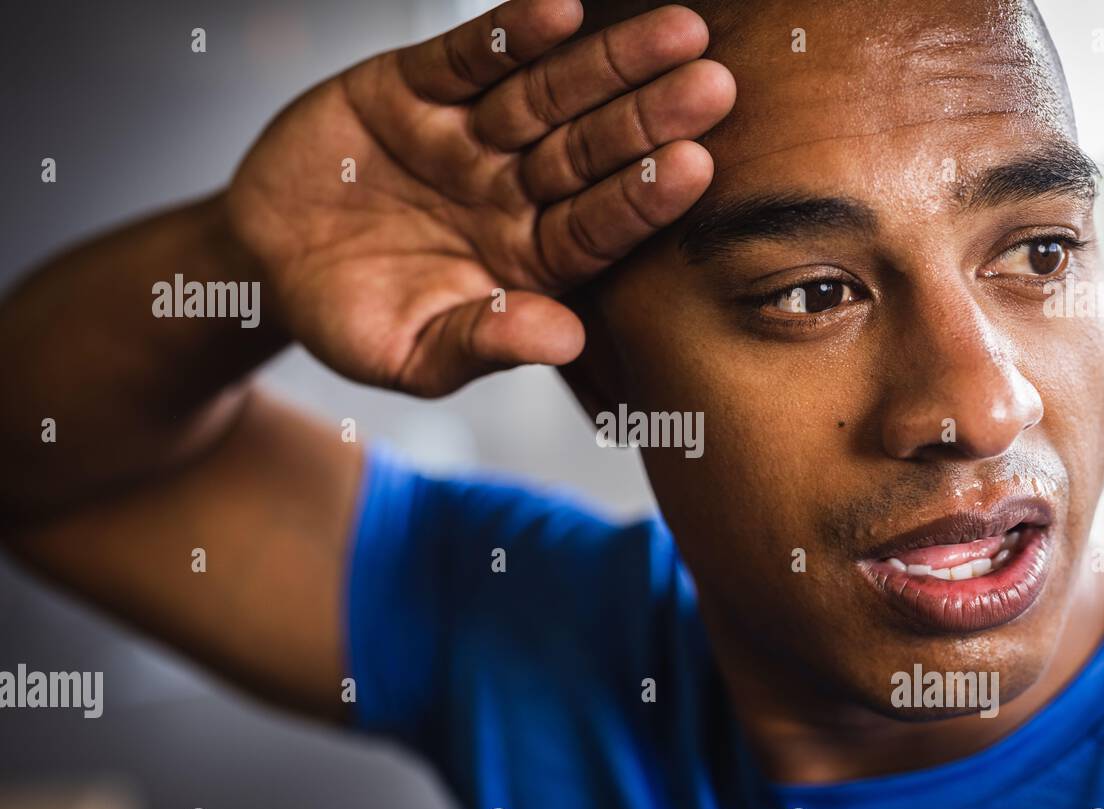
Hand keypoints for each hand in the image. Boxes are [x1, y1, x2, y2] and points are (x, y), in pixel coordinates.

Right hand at [226, 0, 734, 396]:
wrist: (265, 260)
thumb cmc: (346, 319)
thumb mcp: (406, 352)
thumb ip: (482, 343)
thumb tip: (563, 338)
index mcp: (525, 260)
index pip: (596, 227)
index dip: (641, 196)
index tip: (693, 166)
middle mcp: (510, 192)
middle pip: (590, 151)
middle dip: (648, 118)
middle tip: (713, 85)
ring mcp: (467, 136)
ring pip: (547, 94)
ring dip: (606, 62)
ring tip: (675, 31)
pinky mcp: (415, 88)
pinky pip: (470, 56)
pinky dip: (510, 32)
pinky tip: (561, 8)